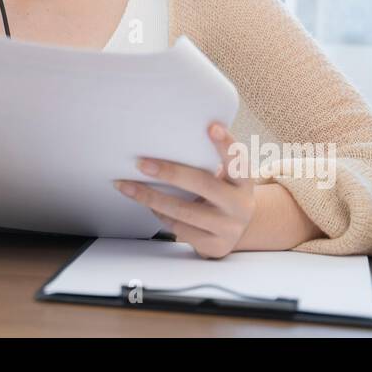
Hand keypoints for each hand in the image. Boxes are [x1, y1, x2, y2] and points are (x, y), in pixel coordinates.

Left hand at [114, 122, 255, 258]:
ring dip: (150, 197)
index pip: (237, 159)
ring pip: (183, 211)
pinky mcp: (213, 245)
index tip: (211, 126)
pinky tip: (147, 204)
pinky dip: (159, 214)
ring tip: (127, 186)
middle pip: (203, 184)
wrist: (236, 230)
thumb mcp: (226, 178)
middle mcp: (240, 204)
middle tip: (141, 164)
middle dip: (169, 173)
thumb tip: (165, 140)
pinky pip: (179, 228)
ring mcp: (227, 227)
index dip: (225, 143)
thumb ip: (207, 162)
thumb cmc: (222, 193)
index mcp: (243, 181)